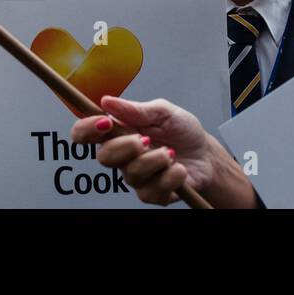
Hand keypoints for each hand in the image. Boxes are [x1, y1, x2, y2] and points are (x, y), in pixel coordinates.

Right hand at [70, 95, 254, 206]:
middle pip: (104, 157)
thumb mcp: (164, 111)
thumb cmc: (182, 131)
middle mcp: (123, 155)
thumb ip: (136, 109)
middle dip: (126, 147)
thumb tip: (107, 101)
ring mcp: (136, 176)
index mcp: (119, 131)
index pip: (86, 133)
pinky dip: (171, 176)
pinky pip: (151, 191)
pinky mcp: (151, 193)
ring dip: (156, 161)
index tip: (105, 122)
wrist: (206, 155)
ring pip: (132, 174)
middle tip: (146, 139)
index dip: (86, 129)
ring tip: (171, 153)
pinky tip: (179, 169)